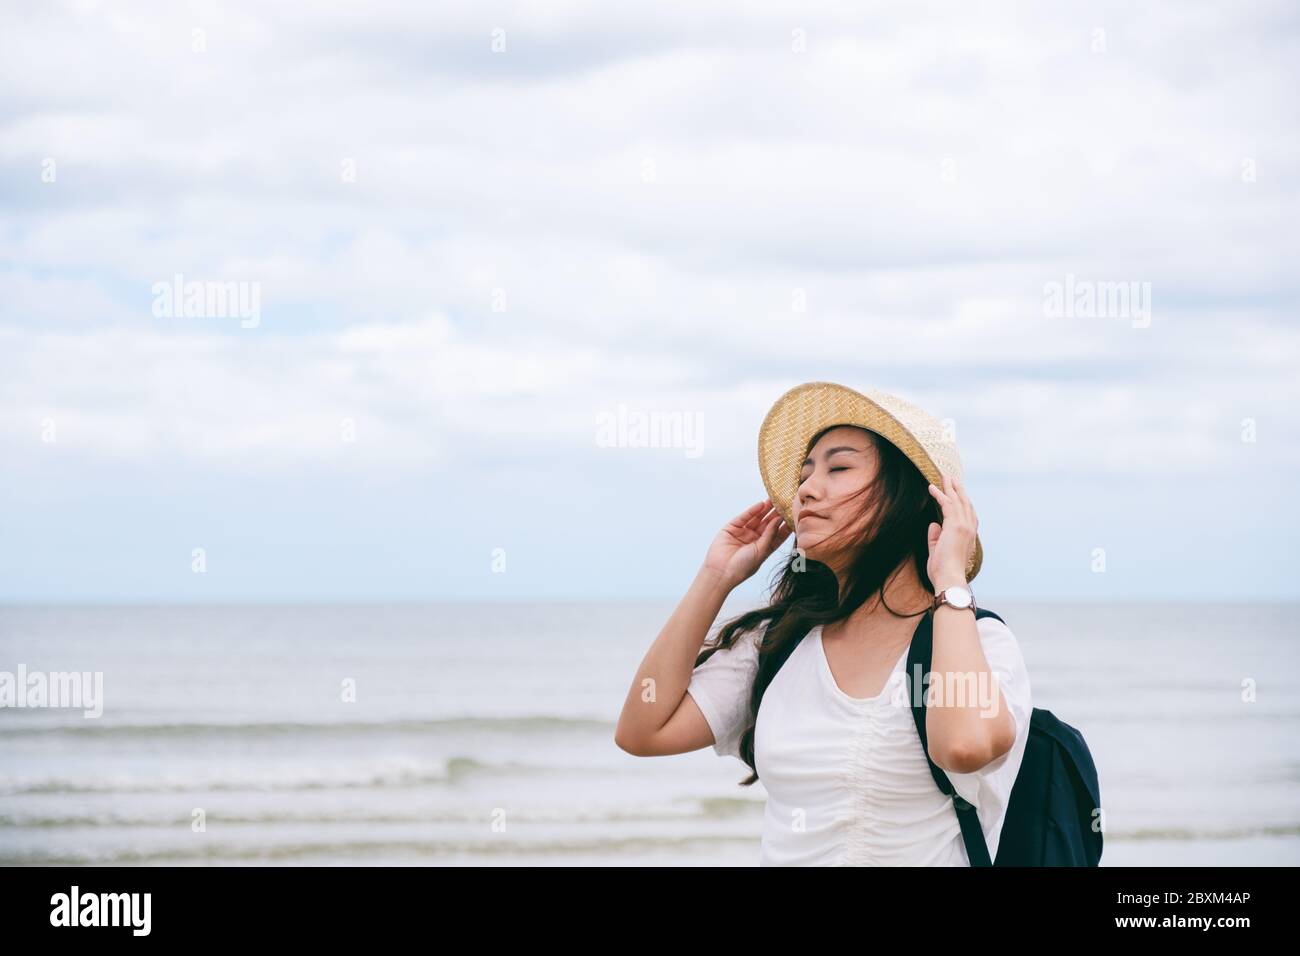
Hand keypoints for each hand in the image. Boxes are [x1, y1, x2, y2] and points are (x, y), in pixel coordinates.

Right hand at [702, 498, 791, 589]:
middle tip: (785, 502)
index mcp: (764, 548)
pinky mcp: (732, 528)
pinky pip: (744, 517)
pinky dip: (752, 511)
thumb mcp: (761, 551)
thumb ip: (770, 534)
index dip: (785, 525)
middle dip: (776, 514)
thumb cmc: (743, 567)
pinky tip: (761, 504)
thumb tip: (779, 520)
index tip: (794, 515)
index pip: (777, 534)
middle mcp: (754, 539)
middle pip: (768, 524)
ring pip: (756, 518)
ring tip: (774, 499)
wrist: (721, 572)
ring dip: (765, 509)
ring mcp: (743, 533)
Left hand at [926, 474, 977, 590]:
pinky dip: (939, 494)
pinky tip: (931, 487)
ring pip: (957, 500)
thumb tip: (933, 524)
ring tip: (943, 476)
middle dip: (958, 489)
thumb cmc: (943, 570)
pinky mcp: (955, 525)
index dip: (962, 500)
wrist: (949, 578)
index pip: (967, 513)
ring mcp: (964, 526)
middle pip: (964, 503)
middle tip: (951, 477)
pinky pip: (947, 504)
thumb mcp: (938, 550)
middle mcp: (970, 528)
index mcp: (969, 535)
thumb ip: (936, 537)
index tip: (957, 490)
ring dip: (950, 487)